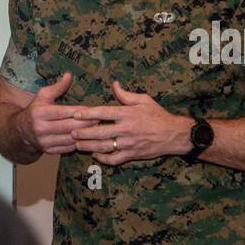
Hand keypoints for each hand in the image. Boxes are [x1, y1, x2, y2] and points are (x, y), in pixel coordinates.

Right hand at [18, 72, 99, 154]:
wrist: (20, 131)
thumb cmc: (34, 110)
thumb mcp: (42, 96)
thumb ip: (57, 87)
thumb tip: (69, 75)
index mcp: (38, 113)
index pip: (63, 112)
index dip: (79, 112)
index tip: (93, 110)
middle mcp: (40, 128)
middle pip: (68, 126)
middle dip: (86, 123)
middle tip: (100, 119)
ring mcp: (44, 141)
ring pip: (69, 139)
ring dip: (85, 135)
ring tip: (96, 129)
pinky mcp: (48, 151)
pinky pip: (67, 148)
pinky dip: (79, 143)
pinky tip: (87, 138)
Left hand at [70, 81, 194, 164]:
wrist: (174, 134)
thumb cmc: (158, 115)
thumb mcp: (144, 100)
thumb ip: (126, 95)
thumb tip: (114, 84)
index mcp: (128, 113)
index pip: (104, 112)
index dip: (88, 114)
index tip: (76, 115)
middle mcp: (127, 128)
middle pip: (100, 131)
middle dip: (84, 133)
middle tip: (71, 132)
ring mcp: (129, 143)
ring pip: (104, 146)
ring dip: (89, 146)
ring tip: (78, 144)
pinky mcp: (132, 154)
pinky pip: (114, 159)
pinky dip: (103, 158)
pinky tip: (95, 155)